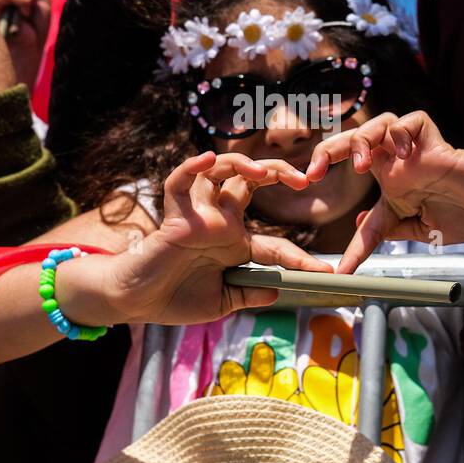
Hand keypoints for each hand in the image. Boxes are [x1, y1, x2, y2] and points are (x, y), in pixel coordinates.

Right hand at [101, 152, 330, 324]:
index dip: (300, 257)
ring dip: (243, 165)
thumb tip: (278, 290)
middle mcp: (220, 222)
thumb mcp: (222, 302)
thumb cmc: (176, 299)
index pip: (275, 244)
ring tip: (261, 172)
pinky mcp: (174, 215)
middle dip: (278, 173)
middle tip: (304, 179)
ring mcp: (198, 215)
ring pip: (220, 172)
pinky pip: (179, 182)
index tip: (325, 273)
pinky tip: (206, 159)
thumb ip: (249, 294)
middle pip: (252, 183)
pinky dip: (191, 167)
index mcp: (234, 243)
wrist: (138, 302)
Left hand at [305, 111, 463, 272]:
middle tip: (312, 174)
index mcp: (394, 188)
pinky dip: (399, 132)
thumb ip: (393, 227)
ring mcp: (415, 151)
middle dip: (326, 153)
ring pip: (377, 124)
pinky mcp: (434, 140)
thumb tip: (359, 227)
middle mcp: (399, 165)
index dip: (352, 245)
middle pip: (353, 145)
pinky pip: (409, 120)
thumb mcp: (425, 229)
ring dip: (360, 140)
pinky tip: (403, 154)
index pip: (363, 213)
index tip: (341, 271)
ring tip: (361, 167)